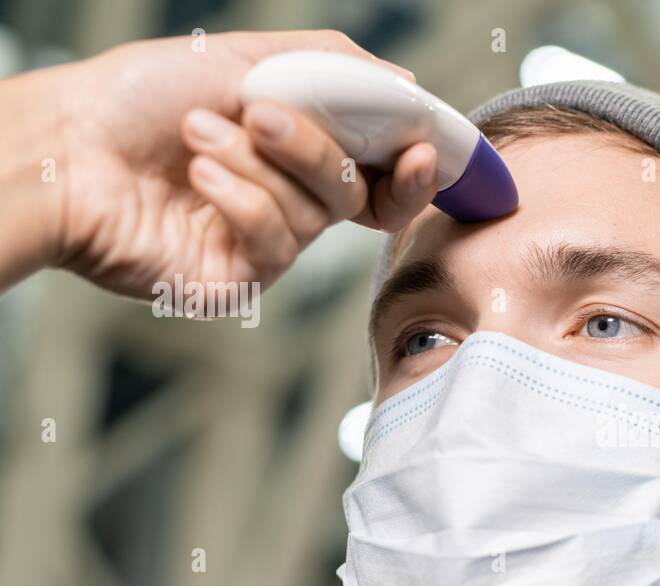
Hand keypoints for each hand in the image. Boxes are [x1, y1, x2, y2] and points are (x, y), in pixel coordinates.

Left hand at [2, 30, 438, 299]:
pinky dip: (240, 201)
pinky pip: (276, 244)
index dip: (409, 168)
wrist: (65, 146)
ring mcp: (266, 243)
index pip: (379, 172)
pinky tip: (198, 177)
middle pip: (356, 190)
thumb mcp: (246, 56)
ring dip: (256, 165)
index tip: (418, 149)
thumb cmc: (138, 98)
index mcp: (298, 153)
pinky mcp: (240, 279)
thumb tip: (406, 84)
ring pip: (316, 215)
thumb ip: (335, 66)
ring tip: (197, 137)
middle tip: (259, 115)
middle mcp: (289, 201)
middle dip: (312, 148)